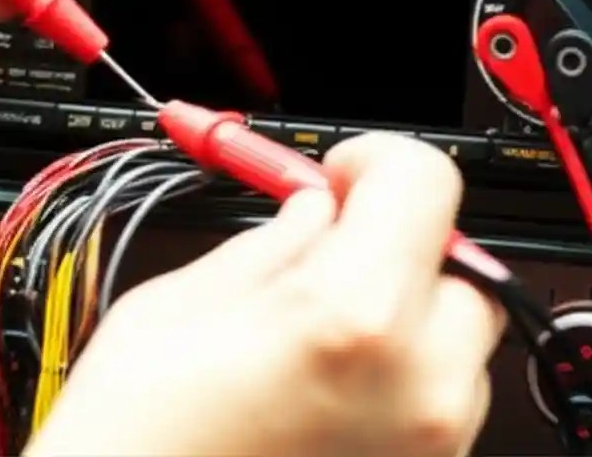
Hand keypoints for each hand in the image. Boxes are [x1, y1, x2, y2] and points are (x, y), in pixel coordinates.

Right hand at [29, 134, 505, 456]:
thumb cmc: (132, 448)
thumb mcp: (178, 306)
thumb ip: (274, 245)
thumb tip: (315, 213)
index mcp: (355, 316)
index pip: (427, 182)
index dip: (378, 162)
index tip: (344, 174)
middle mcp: (419, 386)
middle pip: (458, 267)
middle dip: (397, 249)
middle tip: (326, 256)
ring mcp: (430, 447)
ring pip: (456, 341)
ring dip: (403, 318)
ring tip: (312, 338)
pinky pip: (437, 402)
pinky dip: (397, 379)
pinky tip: (321, 390)